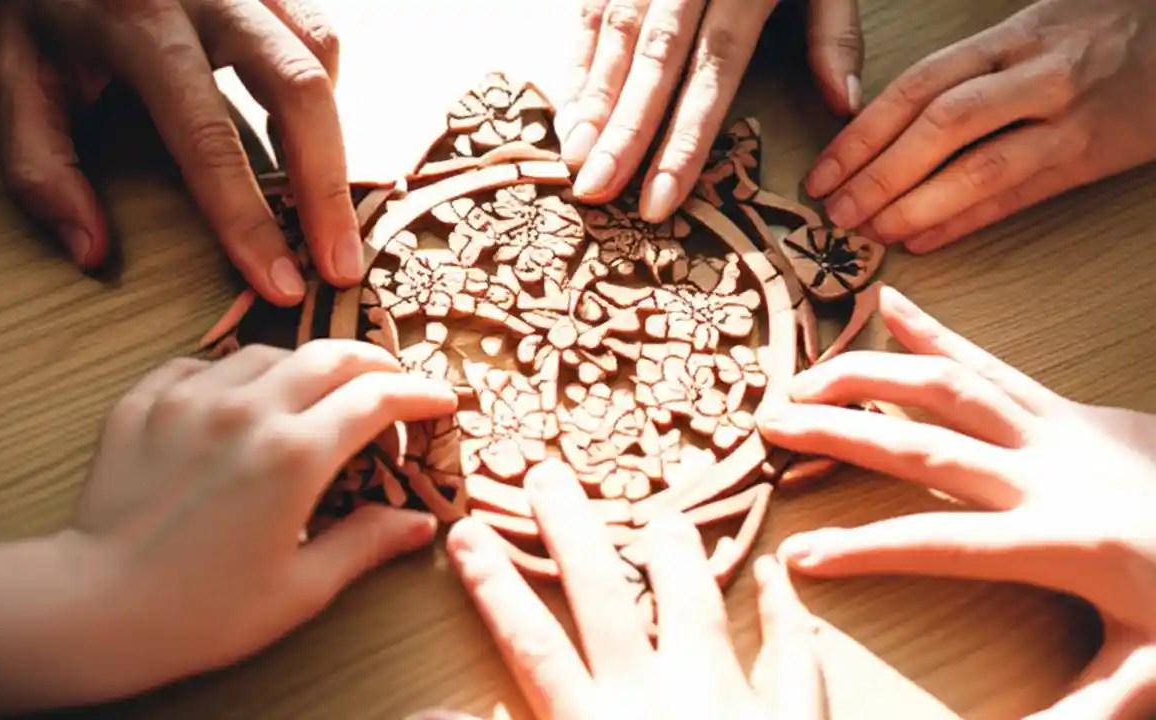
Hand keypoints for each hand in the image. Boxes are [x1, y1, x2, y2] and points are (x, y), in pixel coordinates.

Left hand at [0, 0, 364, 302]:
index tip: (278, 283)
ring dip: (333, 144)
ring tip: (329, 216)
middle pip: (298, 91)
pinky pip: (319, 37)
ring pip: (319, 60)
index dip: (247, 219)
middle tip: (339, 267)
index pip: (207, 137)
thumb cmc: (42, 11)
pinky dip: (325, 95)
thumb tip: (91, 250)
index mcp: (136, 24)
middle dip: (325, 190)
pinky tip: (309, 140)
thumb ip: (40, 166)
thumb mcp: (11, 80)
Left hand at [70, 341, 456, 692]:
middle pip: (330, 355)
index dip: (420, 393)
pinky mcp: (144, 402)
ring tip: (315, 391)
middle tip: (393, 380)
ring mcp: (190, 399)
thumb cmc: (204, 611)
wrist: (93, 608)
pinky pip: (200, 364)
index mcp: (295, 455)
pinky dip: (231, 374)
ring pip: (267, 353)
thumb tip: (420, 524)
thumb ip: (366, 543)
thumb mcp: (301, 588)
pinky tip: (235, 401)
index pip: (377, 397)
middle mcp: (247, 411)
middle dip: (373, 361)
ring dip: (303, 366)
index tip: (441, 400)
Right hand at [446, 460, 826, 718]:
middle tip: (547, 475)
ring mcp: (729, 705)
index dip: (495, 585)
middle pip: (603, 598)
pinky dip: (787, 613)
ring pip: (695, 604)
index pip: (531, 644)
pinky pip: (793, 658)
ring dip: (675, 553)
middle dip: (570, 532)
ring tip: (660, 514)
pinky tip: (779, 573)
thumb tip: (437, 717)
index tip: (466, 533)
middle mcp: (657, 703)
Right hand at [558, 0, 862, 221]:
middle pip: (653, 63)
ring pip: (614, 35)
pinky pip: (592, 8)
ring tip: (572, 159)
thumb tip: (841, 104)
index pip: (713, 73)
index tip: (661, 199)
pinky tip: (566, 106)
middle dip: (622, 132)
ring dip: (590, 99)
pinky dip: (576, 58)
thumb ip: (832, 31)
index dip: (684, 140)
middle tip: (595, 191)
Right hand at [756, 285, 1155, 718]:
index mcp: (1059, 542)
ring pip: (947, 388)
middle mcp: (1046, 474)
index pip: (936, 543)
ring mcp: (1058, 430)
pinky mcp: (1071, 409)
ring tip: (806, 374)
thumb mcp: (1151, 671)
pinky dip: (939, 330)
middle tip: (770, 426)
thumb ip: (1079, 712)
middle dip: (838, 434)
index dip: (862, 549)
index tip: (800, 556)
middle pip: (920, 446)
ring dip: (869, 375)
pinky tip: (891, 301)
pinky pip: (994, 363)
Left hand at [806, 0, 1155, 252]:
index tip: (821, 173)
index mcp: (1011, 37)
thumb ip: (972, 68)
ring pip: (981, 168)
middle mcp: (1038, 74)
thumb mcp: (1034, 28)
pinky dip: (965, 222)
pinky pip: (1020, 195)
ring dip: (917, 207)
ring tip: (872, 233)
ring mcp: (1068, 117)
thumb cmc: (1099, 32)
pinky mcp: (1094, 156)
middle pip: (941, 126)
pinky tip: (922, 243)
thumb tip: (887, 122)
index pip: (918, 88)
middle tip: (836, 212)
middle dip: (879, 174)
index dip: (862, 134)